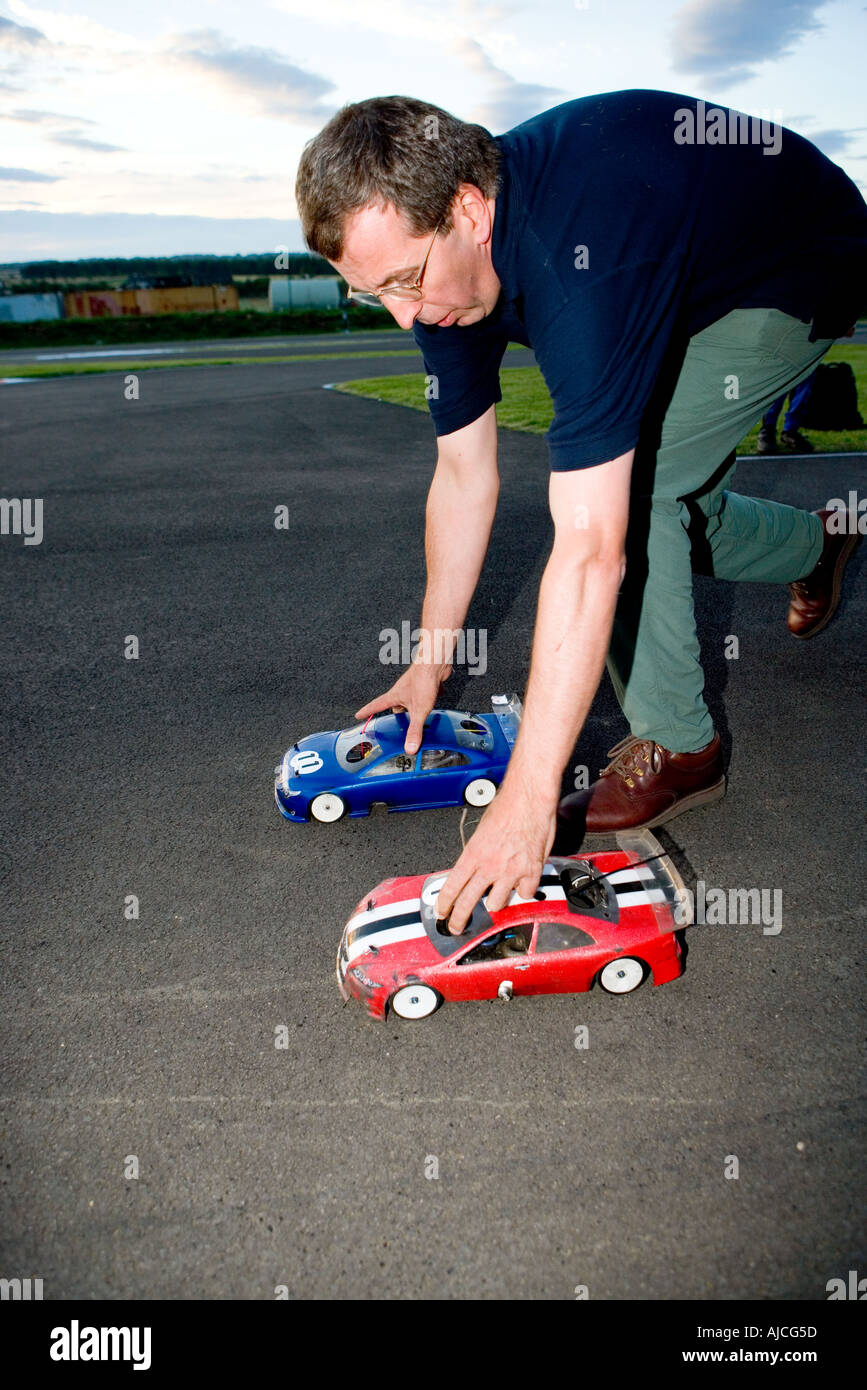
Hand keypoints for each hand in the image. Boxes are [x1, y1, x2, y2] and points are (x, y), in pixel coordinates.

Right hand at [355, 659, 451, 754]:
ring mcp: (414, 687)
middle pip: (395, 706)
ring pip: (410, 701)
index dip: (367, 711)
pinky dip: (428, 701)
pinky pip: (425, 696)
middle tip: (396, 724)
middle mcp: (402, 691)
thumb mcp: (418, 711)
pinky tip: (435, 704)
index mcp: (395, 696)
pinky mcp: (426, 685)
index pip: (376, 706)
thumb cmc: (423, 680)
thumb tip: (409, 747)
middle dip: (396, 715)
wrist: (435, 662)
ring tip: (419, 718)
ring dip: (413, 709)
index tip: (358, 715)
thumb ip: (414, 730)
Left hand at [435, 782, 557, 934]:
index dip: (444, 904)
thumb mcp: (482, 831)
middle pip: (468, 902)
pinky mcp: (530, 872)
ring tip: (496, 898)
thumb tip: (473, 867)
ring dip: (496, 903)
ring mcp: (510, 871)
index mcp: (473, 854)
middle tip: (456, 926)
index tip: (441, 912)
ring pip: (496, 904)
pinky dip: (524, 891)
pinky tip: (522, 884)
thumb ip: (478, 853)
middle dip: (459, 919)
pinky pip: (524, 894)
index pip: (452, 886)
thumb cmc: (507, 806)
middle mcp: (489, 865)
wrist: (529, 797)